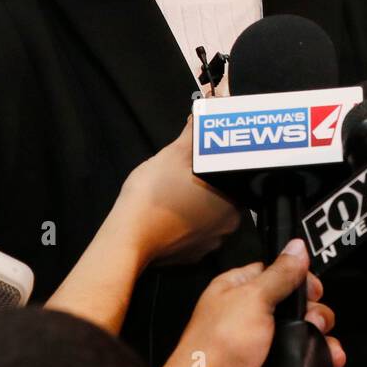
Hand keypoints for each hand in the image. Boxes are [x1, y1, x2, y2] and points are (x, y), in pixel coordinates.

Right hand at [121, 123, 239, 265]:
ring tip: (180, 188)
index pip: (239, 178)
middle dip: (211, 182)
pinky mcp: (193, 255)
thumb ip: (193, 133)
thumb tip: (204, 112)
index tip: (211, 157)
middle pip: (226, 196)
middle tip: (191, 170)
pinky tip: (173, 210)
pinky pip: (196, 233)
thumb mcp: (173, 154)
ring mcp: (210, 244)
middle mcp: (228, 226)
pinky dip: (188, 221)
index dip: (224, 165)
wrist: (128, 236)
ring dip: (200, 202)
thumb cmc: (154, 193)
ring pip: (211, 215)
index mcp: (233, 201)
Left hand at [155, 239, 344, 366]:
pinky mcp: (263, 365)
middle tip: (315, 322)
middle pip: (291, 302)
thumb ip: (280, 274)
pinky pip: (294, 355)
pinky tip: (326, 362)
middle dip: (312, 312)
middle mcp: (245, 312)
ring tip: (329, 348)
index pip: (275, 271)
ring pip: (297, 331)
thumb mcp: (254, 299)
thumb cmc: (220, 345)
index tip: (315, 291)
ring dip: (318, 338)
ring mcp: (255, 340)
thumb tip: (297, 246)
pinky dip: (312, 358)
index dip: (299, 278)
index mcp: (236, 287)